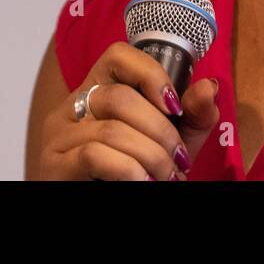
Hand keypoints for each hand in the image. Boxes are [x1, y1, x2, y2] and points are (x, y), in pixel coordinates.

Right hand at [36, 41, 220, 179]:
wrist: (110, 206)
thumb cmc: (142, 173)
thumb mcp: (174, 141)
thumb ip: (194, 114)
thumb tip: (210, 86)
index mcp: (100, 89)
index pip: (118, 56)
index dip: (150, 74)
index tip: (175, 107)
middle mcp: (73, 106)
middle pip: (119, 97)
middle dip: (160, 130)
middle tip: (178, 159)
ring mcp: (59, 135)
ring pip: (111, 130)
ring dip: (151, 156)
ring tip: (166, 177)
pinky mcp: (54, 165)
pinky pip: (94, 155)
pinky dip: (128, 170)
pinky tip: (142, 182)